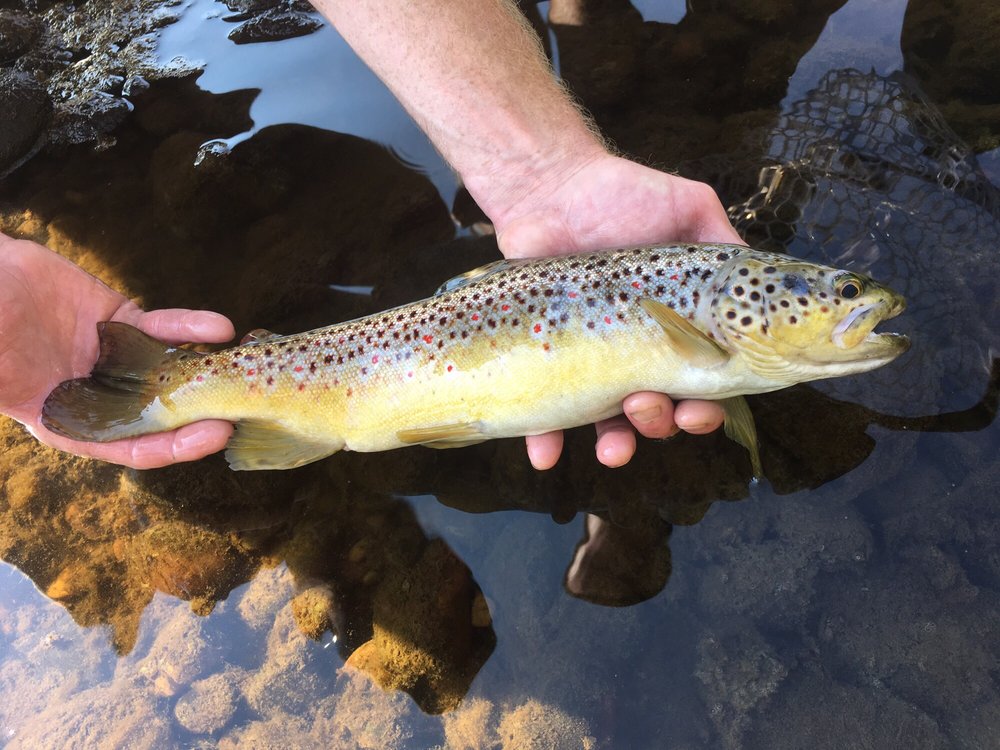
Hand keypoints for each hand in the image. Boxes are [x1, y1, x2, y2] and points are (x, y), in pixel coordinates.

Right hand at [0, 234, 234, 467]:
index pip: (129, 447)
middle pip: (161, 412)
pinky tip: (220, 326)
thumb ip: (14, 391)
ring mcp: (114, 355)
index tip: (210, 439)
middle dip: (202, 414)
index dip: (172, 447)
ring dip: (207, 371)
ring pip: (171, 368)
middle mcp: (99, 393)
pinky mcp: (122, 319)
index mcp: (67, 421)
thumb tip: (28, 402)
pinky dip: (193, 326)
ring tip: (240, 369)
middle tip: (239, 411)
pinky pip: (164, 326)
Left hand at [486, 154, 741, 468]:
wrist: (549, 189)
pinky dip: (546, 440)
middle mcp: (638, 352)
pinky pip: (544, 411)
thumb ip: (725, 240)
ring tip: (613, 447)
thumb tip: (764, 272)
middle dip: (662, 425)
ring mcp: (591, 360)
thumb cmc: (621, 195)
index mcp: (678, 329)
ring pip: (609, 424)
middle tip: (650, 408)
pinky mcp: (545, 359)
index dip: (708, 407)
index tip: (702, 410)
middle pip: (660, 411)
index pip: (703, 381)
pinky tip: (545, 455)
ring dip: (618, 445)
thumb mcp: (689, 208)